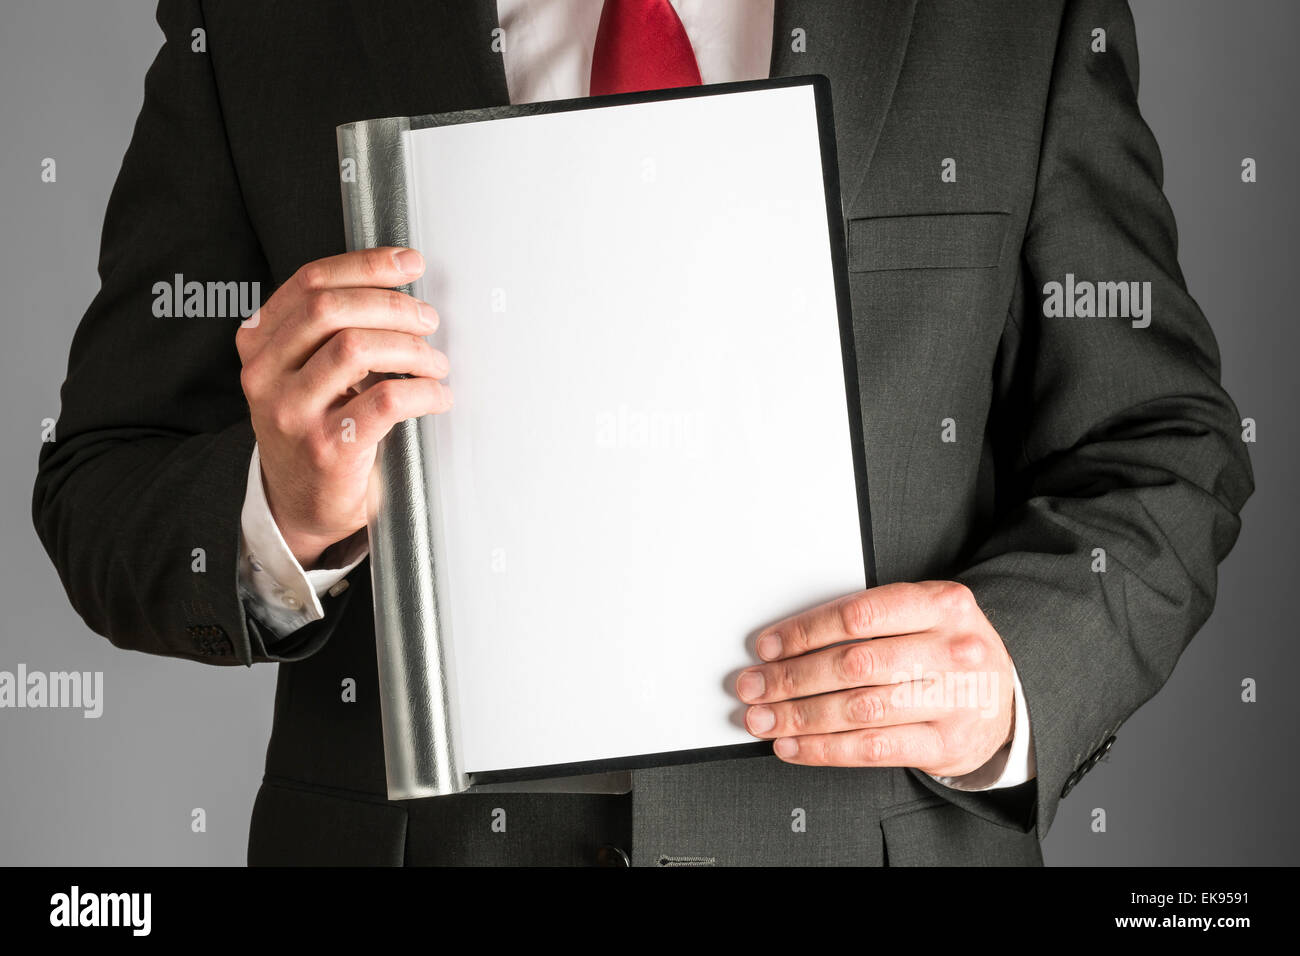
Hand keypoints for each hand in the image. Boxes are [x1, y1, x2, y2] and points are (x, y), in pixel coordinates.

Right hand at [235, 247, 450, 568]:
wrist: (300, 503)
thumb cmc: (316, 425)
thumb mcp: (305, 369)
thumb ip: (331, 327)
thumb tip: (400, 277)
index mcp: (259, 343)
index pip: (311, 282)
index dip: (366, 265)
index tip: (409, 263)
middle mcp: (266, 375)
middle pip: (331, 309)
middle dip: (392, 305)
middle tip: (428, 320)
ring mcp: (293, 414)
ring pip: (356, 348)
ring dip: (410, 348)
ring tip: (435, 363)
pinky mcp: (327, 449)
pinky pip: (384, 401)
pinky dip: (423, 391)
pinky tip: (437, 396)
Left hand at [735, 581, 1014, 776]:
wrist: (1009, 694)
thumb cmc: (950, 650)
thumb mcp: (925, 615)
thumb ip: (868, 622)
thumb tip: (785, 645)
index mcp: (943, 604)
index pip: (858, 615)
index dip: (804, 632)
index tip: (768, 647)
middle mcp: (952, 650)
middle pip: (853, 664)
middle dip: (791, 678)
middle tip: (753, 686)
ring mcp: (953, 700)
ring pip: (859, 709)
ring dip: (800, 716)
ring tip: (764, 718)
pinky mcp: (946, 745)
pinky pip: (872, 748)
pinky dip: (824, 749)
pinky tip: (794, 745)